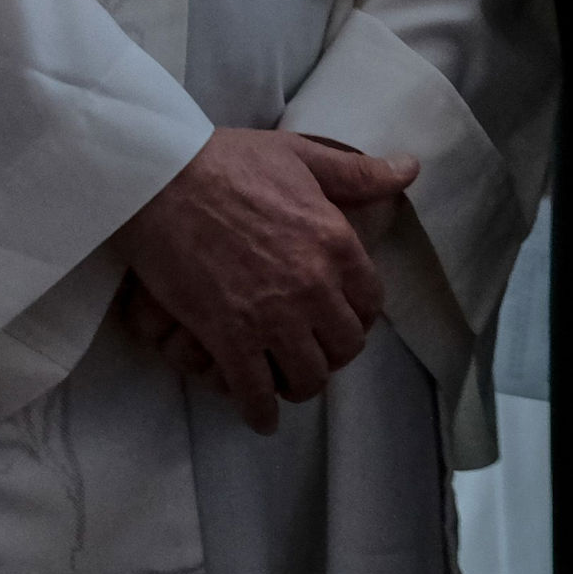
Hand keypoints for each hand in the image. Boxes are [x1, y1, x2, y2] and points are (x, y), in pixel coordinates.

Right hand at [110, 129, 414, 432]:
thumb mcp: (303, 157)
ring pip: (308, 377)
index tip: (342, 319)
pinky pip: (255, 392)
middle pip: (344, 347)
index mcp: (337, 242)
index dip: (359, 315)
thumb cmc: (230, 162)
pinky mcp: (229, 337)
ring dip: (300, 385)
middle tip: (314, 352)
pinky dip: (260, 411)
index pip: (371, 302)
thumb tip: (410, 169)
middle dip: (332, 353)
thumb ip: (358, 173)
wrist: (162, 179)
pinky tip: (260, 416)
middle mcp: (314, 286)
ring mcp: (272, 316)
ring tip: (288, 381)